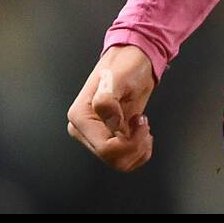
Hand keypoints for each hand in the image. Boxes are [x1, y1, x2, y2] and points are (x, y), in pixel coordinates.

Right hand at [66, 44, 156, 171]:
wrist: (134, 60)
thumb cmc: (125, 64)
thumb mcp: (118, 77)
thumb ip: (108, 99)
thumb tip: (108, 121)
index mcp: (80, 116)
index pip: (105, 149)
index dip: (129, 142)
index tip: (140, 120)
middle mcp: (84, 129)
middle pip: (112, 159)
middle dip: (135, 146)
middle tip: (143, 122)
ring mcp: (96, 135)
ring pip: (119, 163)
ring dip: (138, 149)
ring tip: (143, 127)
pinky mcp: (108, 137)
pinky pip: (124, 159)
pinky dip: (139, 150)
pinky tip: (142, 132)